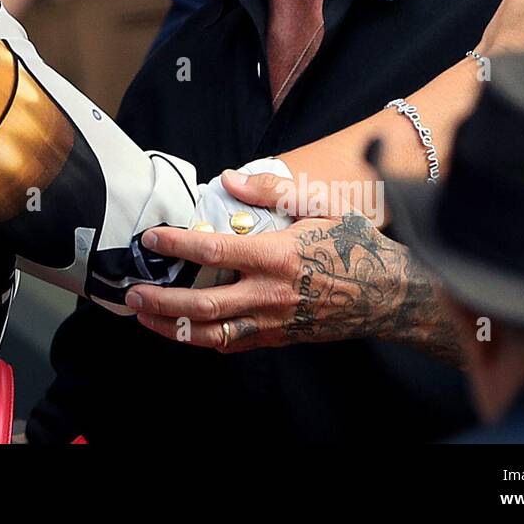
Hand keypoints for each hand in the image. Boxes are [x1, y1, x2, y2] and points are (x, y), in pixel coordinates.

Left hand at [127, 191, 460, 362]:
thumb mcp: (320, 205)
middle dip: (161, 299)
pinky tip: (180, 329)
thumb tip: (229, 178)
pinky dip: (201, 339)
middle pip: (203, 304)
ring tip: (144, 314)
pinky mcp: (277, 339)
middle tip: (132, 290)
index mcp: (277, 257)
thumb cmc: (355, 244)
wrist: (390, 294)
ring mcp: (273, 323)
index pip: (213, 250)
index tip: (151, 237)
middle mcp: (270, 295)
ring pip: (212, 334)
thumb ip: (272, 189)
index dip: (176, 244)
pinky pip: (232, 344)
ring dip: (172, 326)